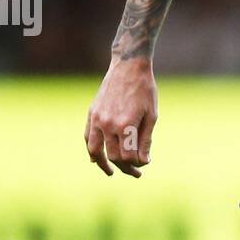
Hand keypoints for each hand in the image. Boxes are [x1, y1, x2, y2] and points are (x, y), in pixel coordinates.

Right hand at [85, 58, 157, 176]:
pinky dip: (91, 149)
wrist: (128, 66)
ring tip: (111, 172)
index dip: (136, 164)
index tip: (144, 165)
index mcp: (125, 125)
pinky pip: (87, 137)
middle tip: (135, 173)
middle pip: (113, 156)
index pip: (127, 157)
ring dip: (103, 164)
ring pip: (95, 150)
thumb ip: (145, 140)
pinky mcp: (92, 113)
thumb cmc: (145, 90)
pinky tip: (95, 159)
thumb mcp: (151, 116)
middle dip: (124, 167)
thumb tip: (143, 161)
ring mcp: (97, 119)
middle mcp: (108, 124)